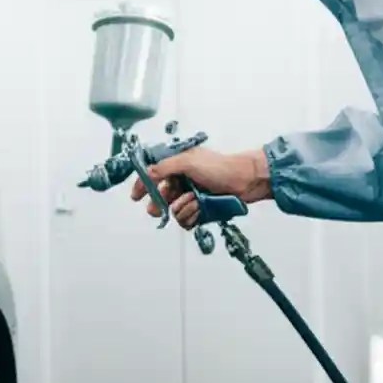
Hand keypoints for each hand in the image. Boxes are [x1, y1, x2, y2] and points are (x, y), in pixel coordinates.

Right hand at [130, 147, 271, 228]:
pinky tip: (199, 209)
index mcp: (176, 167)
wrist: (247, 180)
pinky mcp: (199, 210)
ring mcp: (190, 197)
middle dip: (159, 204)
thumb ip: (163, 168)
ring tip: (194, 201)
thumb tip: (147, 174)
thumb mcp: (188, 162)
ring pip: (172, 211)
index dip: (141, 185)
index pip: (151, 176)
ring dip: (182, 207)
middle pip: (158, 198)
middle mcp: (181, 182)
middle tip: (160, 207)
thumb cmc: (222, 167)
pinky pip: (185, 220)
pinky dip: (191, 216)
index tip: (136, 196)